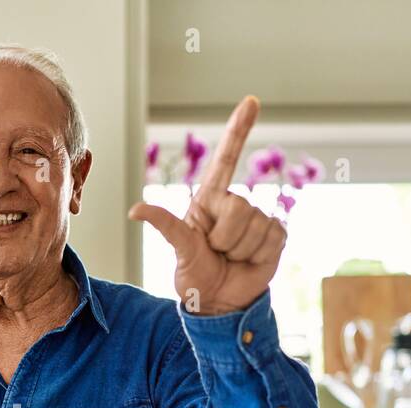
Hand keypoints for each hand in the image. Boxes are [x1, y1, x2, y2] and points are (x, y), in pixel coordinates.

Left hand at [129, 96, 284, 315]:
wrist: (219, 303)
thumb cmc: (195, 274)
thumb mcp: (178, 250)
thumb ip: (164, 225)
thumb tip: (134, 209)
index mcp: (209, 200)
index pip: (227, 159)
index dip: (239, 130)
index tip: (251, 101)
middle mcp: (234, 204)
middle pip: (238, 206)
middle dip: (223, 237)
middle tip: (216, 251)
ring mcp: (257, 219)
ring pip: (255, 225)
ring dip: (239, 249)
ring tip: (231, 258)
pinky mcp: (276, 235)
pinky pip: (272, 236)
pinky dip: (258, 255)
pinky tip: (250, 261)